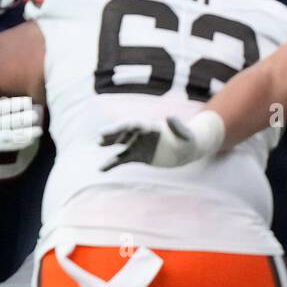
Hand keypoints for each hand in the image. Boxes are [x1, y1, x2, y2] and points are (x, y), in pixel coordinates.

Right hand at [0, 74, 42, 159]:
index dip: (18, 104)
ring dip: (27, 133)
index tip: (30, 101)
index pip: (5, 107)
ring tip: (40, 130)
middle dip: (26, 118)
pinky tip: (32, 139)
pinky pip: (10, 146)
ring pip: (12, 136)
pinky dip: (21, 144)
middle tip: (39, 113)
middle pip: (11, 121)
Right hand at [99, 112, 223, 170]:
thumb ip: (179, 126)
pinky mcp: (137, 156)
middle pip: (124, 132)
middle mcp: (141, 134)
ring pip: (120, 143)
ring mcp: (138, 144)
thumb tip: (169, 117)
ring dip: (109, 143)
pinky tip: (101, 169)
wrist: (186, 151)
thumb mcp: (187, 135)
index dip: (122, 128)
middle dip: (113, 134)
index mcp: (151, 127)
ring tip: (98, 143)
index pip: (134, 125)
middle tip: (100, 137)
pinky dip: (111, 164)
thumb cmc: (188, 141)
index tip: (113, 130)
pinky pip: (122, 159)